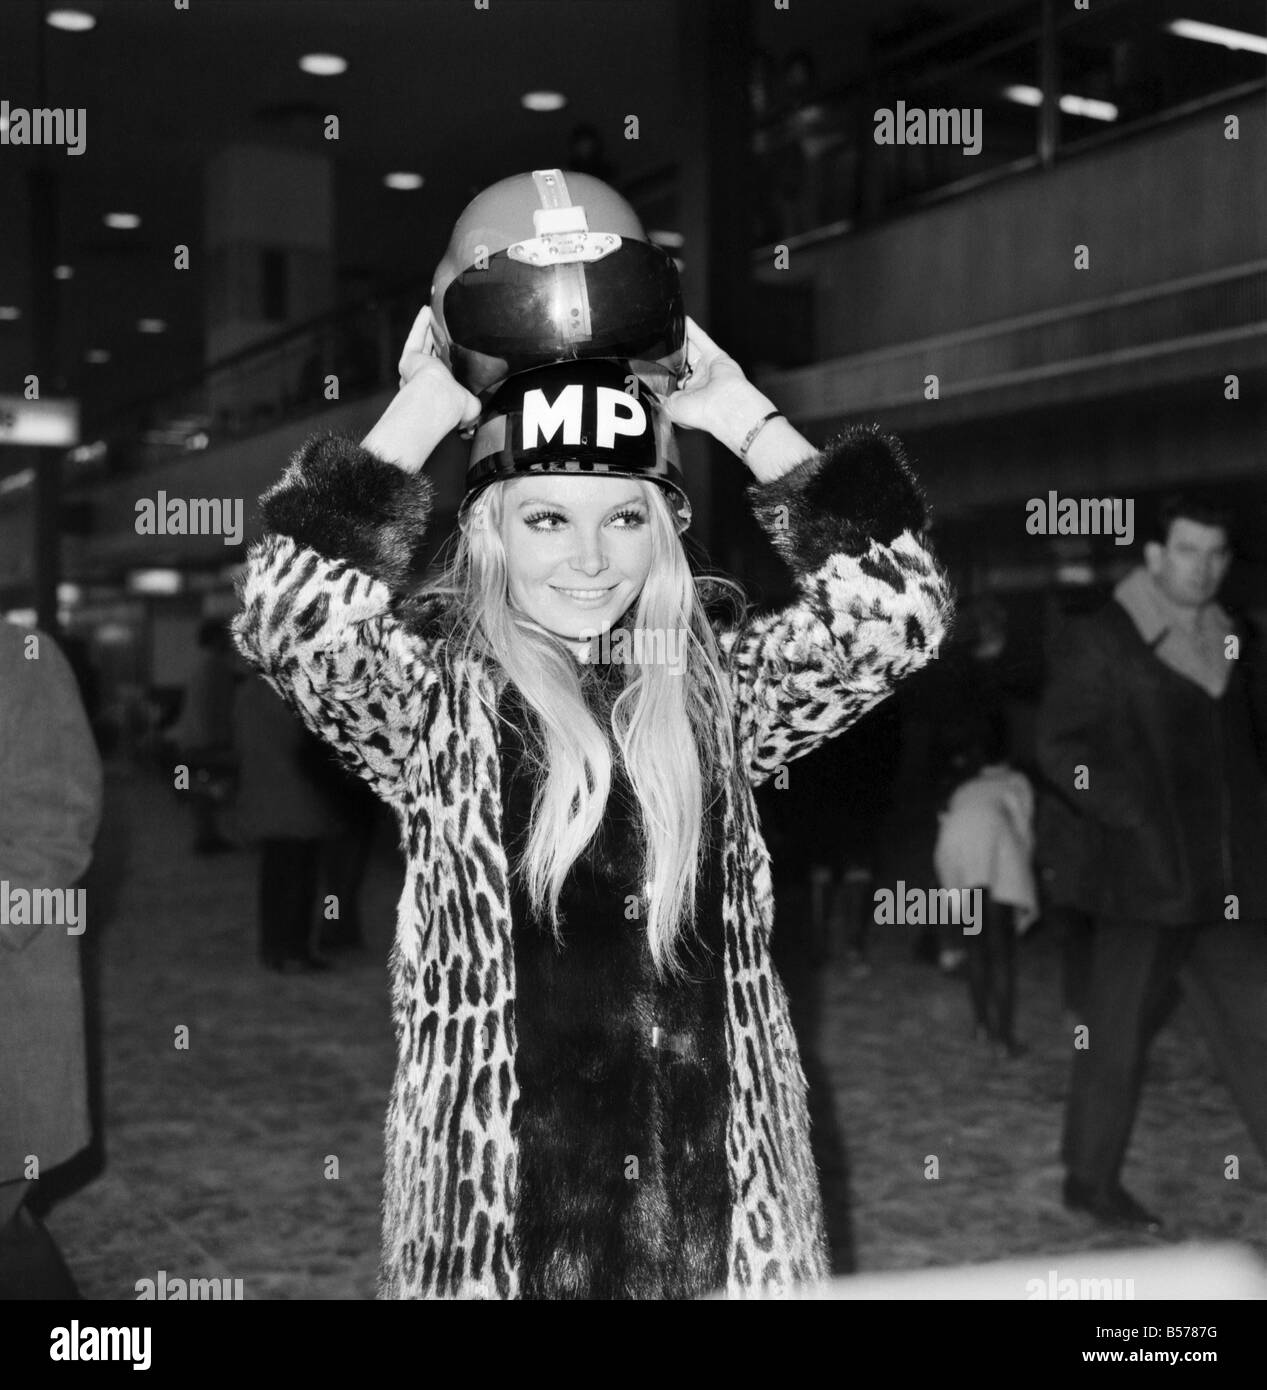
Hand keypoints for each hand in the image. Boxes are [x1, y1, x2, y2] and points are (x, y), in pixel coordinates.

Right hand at [360, 306, 480, 473]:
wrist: (440, 400)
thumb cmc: (456, 408)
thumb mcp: (473, 404)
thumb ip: (477, 398)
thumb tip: (486, 399)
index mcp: (445, 391)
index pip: (448, 373)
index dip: (452, 361)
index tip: (459, 350)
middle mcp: (428, 381)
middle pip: (434, 355)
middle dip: (439, 341)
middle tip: (446, 326)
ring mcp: (417, 370)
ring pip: (424, 345)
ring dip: (430, 329)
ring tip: (436, 314)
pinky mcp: (409, 360)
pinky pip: (415, 339)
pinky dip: (420, 324)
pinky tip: (427, 311)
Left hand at [663, 316, 776, 457]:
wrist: (723, 408)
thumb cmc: (700, 414)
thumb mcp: (669, 409)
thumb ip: (658, 398)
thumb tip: (645, 392)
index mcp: (687, 397)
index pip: (671, 380)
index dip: (661, 370)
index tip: (649, 362)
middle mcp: (698, 383)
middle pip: (681, 361)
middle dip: (670, 352)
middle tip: (657, 342)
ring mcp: (708, 369)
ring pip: (691, 349)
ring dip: (680, 338)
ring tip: (667, 328)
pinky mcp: (716, 357)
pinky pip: (702, 340)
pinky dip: (693, 330)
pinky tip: (683, 320)